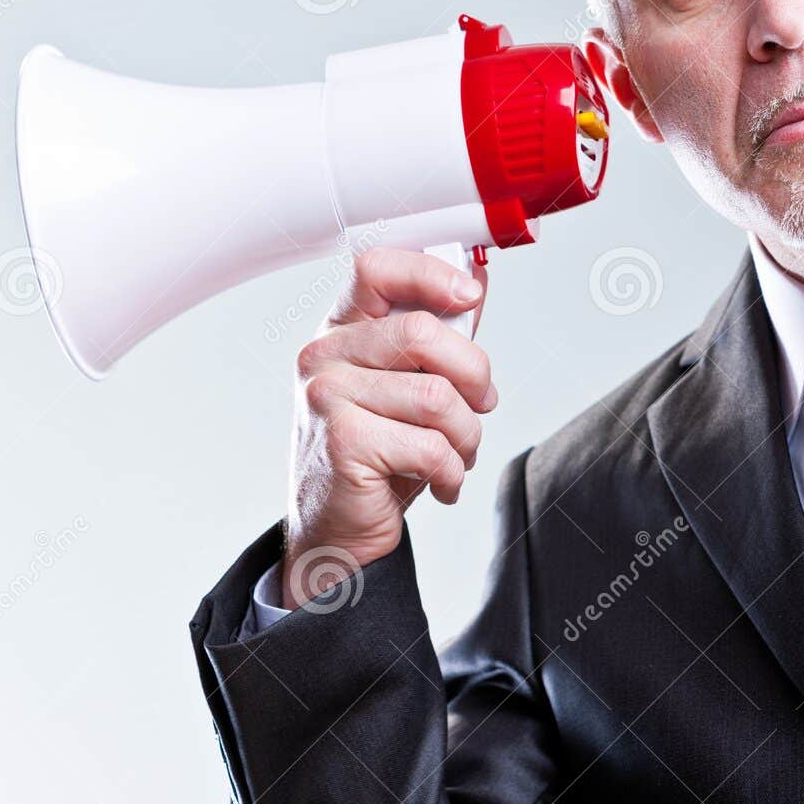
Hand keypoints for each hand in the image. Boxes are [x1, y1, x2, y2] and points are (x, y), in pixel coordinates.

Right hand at [283, 246, 494, 607]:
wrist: (336, 535)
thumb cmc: (376, 459)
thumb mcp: (405, 389)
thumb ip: (435, 339)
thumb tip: (477, 280)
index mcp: (339, 332)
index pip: (377, 269)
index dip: (431, 273)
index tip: (469, 297)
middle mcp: (323, 357)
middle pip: (424, 333)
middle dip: (474, 375)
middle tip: (480, 405)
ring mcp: (326, 398)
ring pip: (438, 397)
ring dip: (467, 436)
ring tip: (456, 456)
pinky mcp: (344, 442)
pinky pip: (431, 445)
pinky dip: (451, 472)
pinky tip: (440, 483)